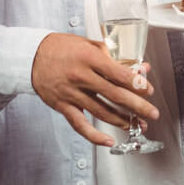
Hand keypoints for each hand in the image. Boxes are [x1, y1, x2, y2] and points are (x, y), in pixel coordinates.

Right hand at [31, 33, 159, 145]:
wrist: (30, 56)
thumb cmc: (59, 47)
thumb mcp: (86, 43)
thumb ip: (108, 54)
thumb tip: (132, 65)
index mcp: (89, 58)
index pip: (119, 74)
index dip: (137, 84)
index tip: (149, 90)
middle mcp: (82, 77)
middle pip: (115, 95)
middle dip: (138, 106)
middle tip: (152, 113)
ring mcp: (72, 94)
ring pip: (102, 112)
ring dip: (123, 121)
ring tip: (138, 125)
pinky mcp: (63, 106)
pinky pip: (80, 125)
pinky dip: (95, 136)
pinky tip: (109, 141)